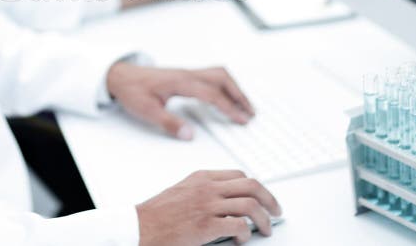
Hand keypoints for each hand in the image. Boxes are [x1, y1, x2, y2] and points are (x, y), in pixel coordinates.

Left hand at [106, 64, 253, 138]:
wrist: (121, 76)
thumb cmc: (133, 91)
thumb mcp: (147, 111)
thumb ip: (169, 123)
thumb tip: (189, 135)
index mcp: (180, 82)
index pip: (211, 94)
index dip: (229, 107)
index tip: (242, 119)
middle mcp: (187, 74)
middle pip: (221, 78)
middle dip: (239, 95)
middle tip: (251, 113)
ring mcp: (188, 73)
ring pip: (218, 74)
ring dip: (234, 88)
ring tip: (244, 106)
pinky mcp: (186, 75)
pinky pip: (212, 76)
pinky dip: (225, 86)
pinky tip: (227, 98)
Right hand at [136, 170, 281, 245]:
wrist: (139, 227)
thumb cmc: (157, 214)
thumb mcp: (182, 191)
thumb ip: (203, 191)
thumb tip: (226, 202)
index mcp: (202, 177)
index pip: (239, 176)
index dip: (256, 188)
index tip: (263, 198)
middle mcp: (207, 188)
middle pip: (252, 185)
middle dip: (270, 199)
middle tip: (276, 212)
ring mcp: (208, 205)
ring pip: (250, 205)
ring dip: (264, 220)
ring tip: (264, 229)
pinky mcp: (206, 226)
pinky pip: (239, 226)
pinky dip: (246, 234)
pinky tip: (242, 239)